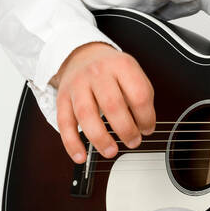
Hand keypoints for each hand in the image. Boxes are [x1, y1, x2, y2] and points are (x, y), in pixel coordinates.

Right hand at [51, 42, 155, 163]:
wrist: (83, 54)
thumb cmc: (111, 70)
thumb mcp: (131, 73)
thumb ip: (140, 96)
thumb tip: (144, 127)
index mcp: (121, 66)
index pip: (138, 95)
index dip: (146, 117)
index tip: (147, 129)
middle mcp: (98, 73)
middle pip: (112, 105)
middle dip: (126, 130)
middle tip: (133, 142)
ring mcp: (78, 85)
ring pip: (87, 114)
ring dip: (100, 138)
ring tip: (111, 151)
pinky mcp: (62, 98)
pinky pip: (64, 123)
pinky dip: (72, 143)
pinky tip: (80, 156)